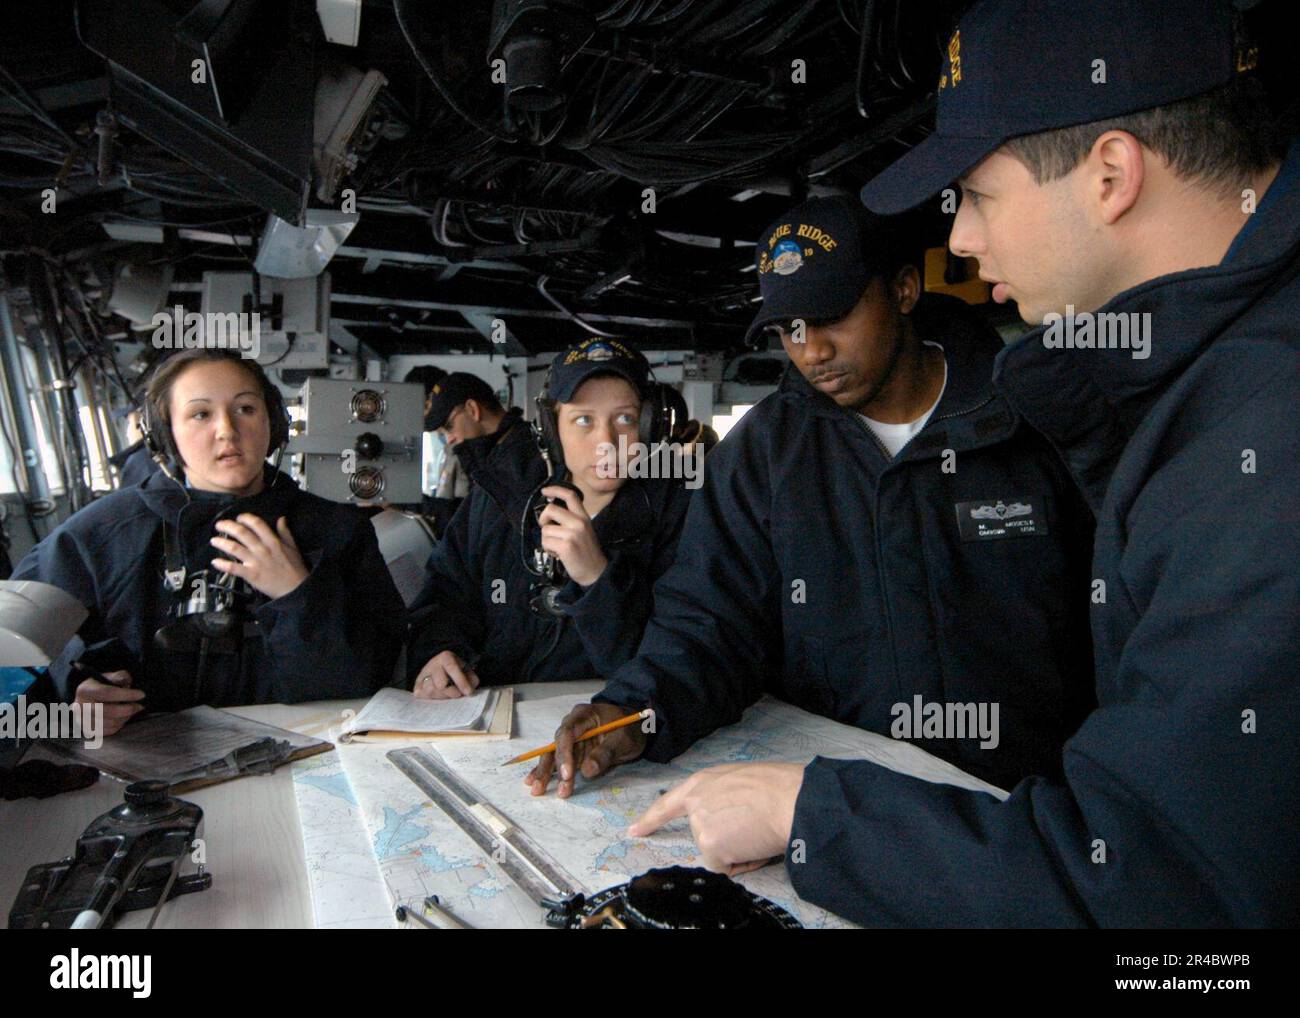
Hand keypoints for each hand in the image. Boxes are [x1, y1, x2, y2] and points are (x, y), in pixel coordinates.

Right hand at [73, 669, 144, 736]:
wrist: (87, 699)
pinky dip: (120, 724)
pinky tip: (123, 717)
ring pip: (111, 723)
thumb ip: (119, 677)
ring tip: (131, 710)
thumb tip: (125, 682)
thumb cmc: (100, 686)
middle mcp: (81, 707)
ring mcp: (83, 721)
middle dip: (129, 708)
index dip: (127, 694)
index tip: (141, 694)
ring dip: (126, 717)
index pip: (108, 693)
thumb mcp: (108, 676)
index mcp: (85, 690)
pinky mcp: (88, 731)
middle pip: (110, 711)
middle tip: (139, 705)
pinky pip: (109, 731)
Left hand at [210, 514, 308, 599]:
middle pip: (242, 533)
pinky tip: (215, 561)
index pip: (257, 524)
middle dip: (228, 526)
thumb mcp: (293, 548)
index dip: (245, 518)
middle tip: (219, 525)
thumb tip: (281, 519)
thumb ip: (285, 532)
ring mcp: (256, 562)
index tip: (239, 518)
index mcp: (273, 542)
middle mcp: (263, 549)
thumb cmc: (295, 569)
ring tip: (214, 540)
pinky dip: (223, 564)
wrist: (296, 589)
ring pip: (234, 548)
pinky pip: (234, 568)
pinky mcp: (252, 575)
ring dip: (222, 543)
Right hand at [414, 650, 479, 698]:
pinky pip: (423, 697)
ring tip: (448, 694)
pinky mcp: (416, 687)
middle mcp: (432, 665)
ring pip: (431, 691)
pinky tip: (439, 695)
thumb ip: (471, 680)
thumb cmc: (457, 673)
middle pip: (440, 684)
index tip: (468, 692)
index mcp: (445, 657)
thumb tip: (468, 691)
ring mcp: (422, 676)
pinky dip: (433, 699)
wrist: (442, 671)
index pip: (452, 667)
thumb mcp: (467, 672)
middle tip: (457, 694)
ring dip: (442, 697)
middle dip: (451, 692)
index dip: (461, 681)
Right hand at [526, 702, 646, 797]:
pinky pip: (558, 761)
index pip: (568, 733)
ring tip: (537, 789)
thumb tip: (587, 770)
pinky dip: (548, 771)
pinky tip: (533, 781)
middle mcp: (573, 725)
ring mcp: (572, 738)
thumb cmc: (630, 729)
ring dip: (546, 773)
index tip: (567, 774)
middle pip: (556, 745)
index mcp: (584, 715)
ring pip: (554, 755)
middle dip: (549, 767)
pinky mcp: (573, 750)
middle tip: (542, 787)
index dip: (564, 754)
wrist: (635, 726)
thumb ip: (605, 753)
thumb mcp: (623, 740)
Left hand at [537, 486, 606, 586]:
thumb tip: (548, 514)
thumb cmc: (586, 552)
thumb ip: (570, 520)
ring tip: (558, 547)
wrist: (596, 571)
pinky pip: (546, 542)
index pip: (570, 496)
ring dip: (547, 540)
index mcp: (584, 517)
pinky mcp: (566, 546)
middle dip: (543, 520)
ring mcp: (572, 534)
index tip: (545, 491)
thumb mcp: (583, 530)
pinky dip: (548, 550)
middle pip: (550, 510)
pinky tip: (558, 554)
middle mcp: (579, 522)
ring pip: (545, 530)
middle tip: (547, 529)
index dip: (555, 490)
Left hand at [628, 762, 805, 876]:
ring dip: (738, 851)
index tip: (634, 830)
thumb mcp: (742, 779)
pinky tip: (756, 846)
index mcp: (703, 782)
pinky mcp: (709, 845)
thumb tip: (731, 817)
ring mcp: (700, 825)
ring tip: (759, 832)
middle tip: (753, 826)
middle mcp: (695, 802)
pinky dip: (743, 864)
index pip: (669, 803)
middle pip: (703, 835)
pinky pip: (726, 867)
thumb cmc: (778, 787)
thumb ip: (724, 795)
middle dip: (727, 839)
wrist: (789, 800)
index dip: (651, 819)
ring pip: (717, 852)